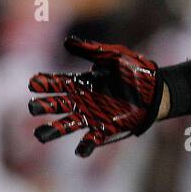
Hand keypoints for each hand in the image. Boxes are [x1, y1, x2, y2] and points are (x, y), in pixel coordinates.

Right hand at [28, 36, 163, 156]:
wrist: (157, 89)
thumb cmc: (135, 70)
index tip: (33, 83)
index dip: (43, 84)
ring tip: (40, 135)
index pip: (55, 84)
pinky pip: (90, 141)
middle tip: (33, 108)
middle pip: (54, 105)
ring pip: (65, 125)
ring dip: (52, 130)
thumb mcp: (114, 56)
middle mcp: (80, 101)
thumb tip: (66, 41)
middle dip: (42, 107)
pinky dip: (84, 147)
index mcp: (80, 83)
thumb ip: (92, 50)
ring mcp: (91, 116)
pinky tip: (80, 150)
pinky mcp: (105, 130)